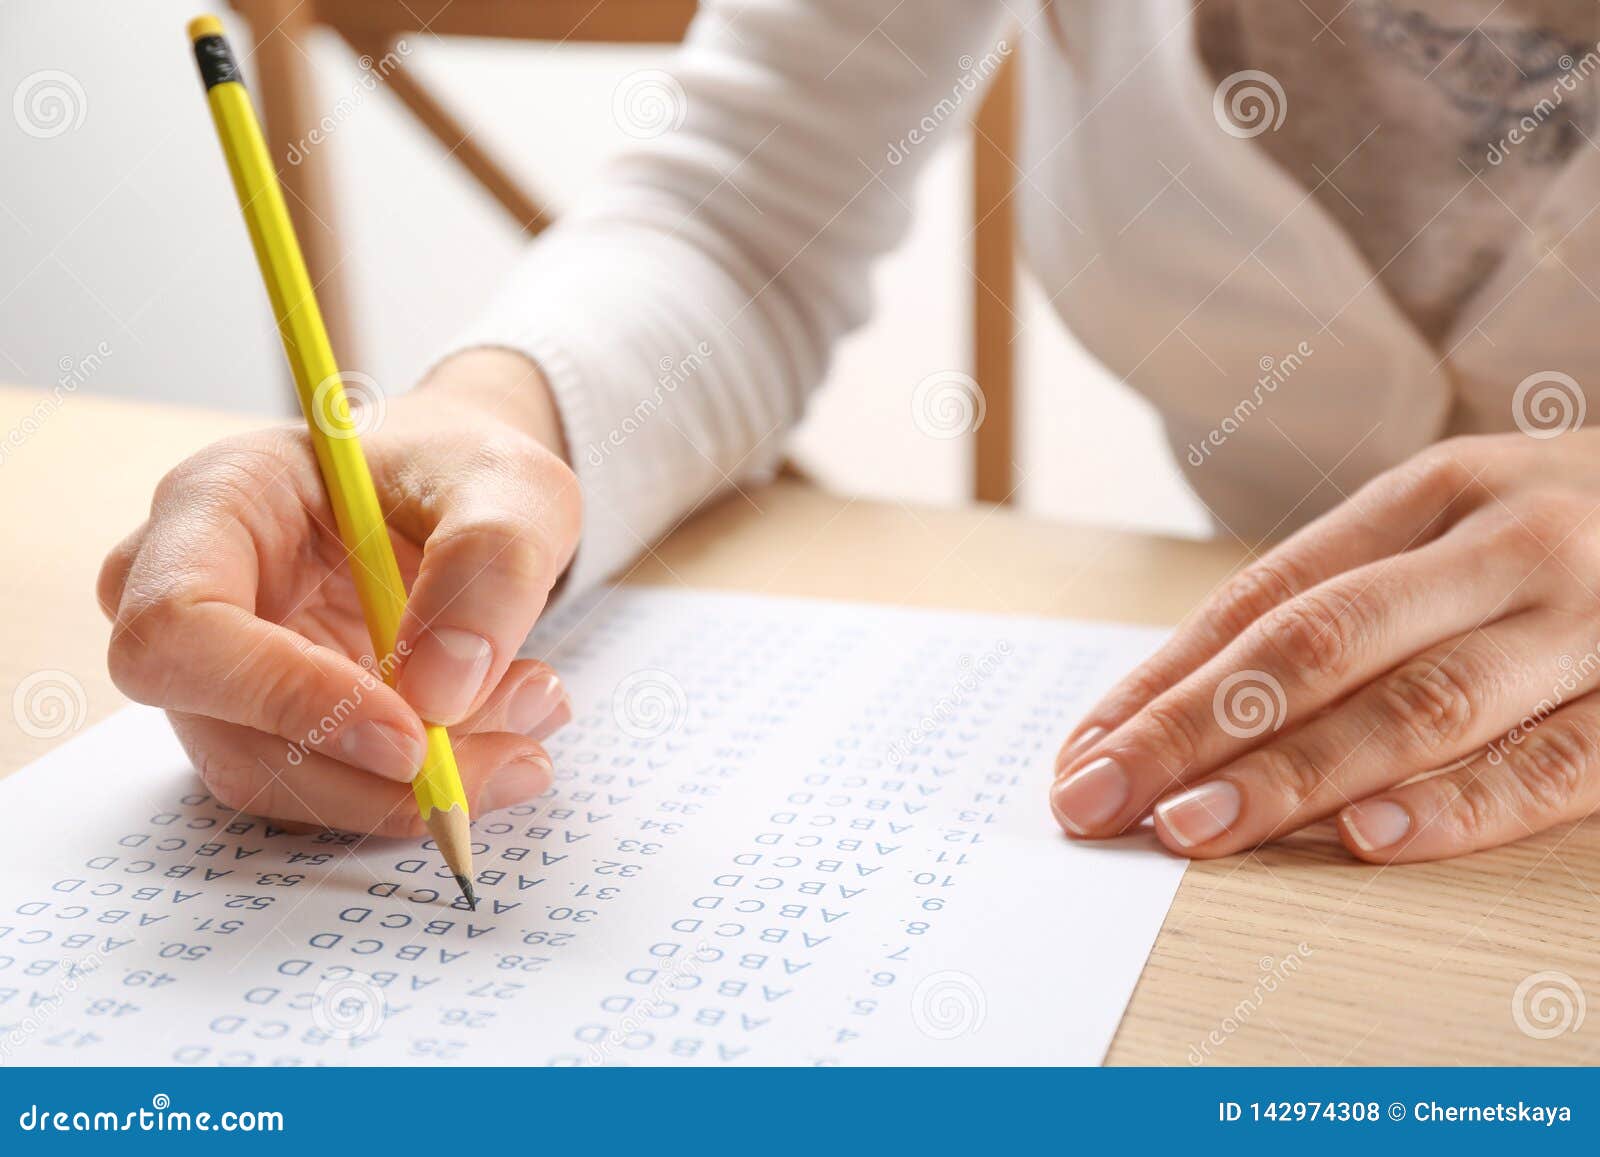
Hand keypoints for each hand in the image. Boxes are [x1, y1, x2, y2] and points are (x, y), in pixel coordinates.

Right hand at [97, 349, 580, 835]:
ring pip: (287, 785)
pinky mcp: (271, 730)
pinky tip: (510, 727)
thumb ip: (489, 564)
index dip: (282, 697)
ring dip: (416, 789)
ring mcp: (223, 675)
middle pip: (230, 737)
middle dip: (379, 777)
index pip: (179, 628)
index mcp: (214, 503)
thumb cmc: (467, 470)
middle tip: (517, 759)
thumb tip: (441, 693)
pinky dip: (424, 786)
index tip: (412, 736)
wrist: (466, 497)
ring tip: (537, 709)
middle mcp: (191, 597)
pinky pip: (331, 792)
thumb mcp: (512, 485)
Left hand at [1052, 430, 1599, 861]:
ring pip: (1420, 703)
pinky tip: (1369, 842)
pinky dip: (1462, 807)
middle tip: (1101, 802)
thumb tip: (1178, 707)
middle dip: (1192, 733)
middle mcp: (1506, 542)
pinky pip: (1559, 764)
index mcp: (1434, 492)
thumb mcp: (1459, 528)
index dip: (1165, 682)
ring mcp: (1594, 617)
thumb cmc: (1578, 534)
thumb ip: (1343, 601)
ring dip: (1293, 777)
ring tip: (1195, 832)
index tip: (1085, 754)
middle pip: (1316, 644)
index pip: (1264, 599)